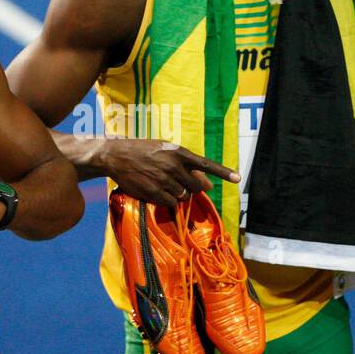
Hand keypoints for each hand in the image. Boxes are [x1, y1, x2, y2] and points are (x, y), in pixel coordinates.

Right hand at [97, 138, 237, 208]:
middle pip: (197, 186)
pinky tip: (158, 191)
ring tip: (164, 184)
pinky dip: (169, 201)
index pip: (206, 164)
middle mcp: (174, 167)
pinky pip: (171, 204)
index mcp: (179, 153)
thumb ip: (187, 165)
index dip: (223, 172)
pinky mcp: (154, 193)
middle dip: (193, 187)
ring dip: (179, 195)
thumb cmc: (143, 150)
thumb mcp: (166, 150)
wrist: (117, 156)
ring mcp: (164, 181)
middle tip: (180, 182)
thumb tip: (207, 183)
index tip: (238, 178)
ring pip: (184, 197)